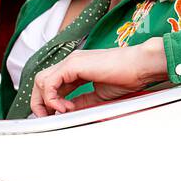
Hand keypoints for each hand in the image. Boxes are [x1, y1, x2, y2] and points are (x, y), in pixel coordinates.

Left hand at [30, 38, 168, 116]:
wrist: (141, 66)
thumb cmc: (127, 78)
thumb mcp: (99, 96)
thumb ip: (81, 103)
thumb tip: (67, 113)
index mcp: (76, 70)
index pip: (51, 86)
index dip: (48, 103)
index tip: (55, 117)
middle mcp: (71, 64)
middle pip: (41, 82)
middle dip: (39, 103)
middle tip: (48, 118)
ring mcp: (71, 62)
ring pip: (41, 80)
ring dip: (45, 101)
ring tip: (61, 112)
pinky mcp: (73, 64)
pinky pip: (50, 82)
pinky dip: (52, 97)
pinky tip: (64, 107)